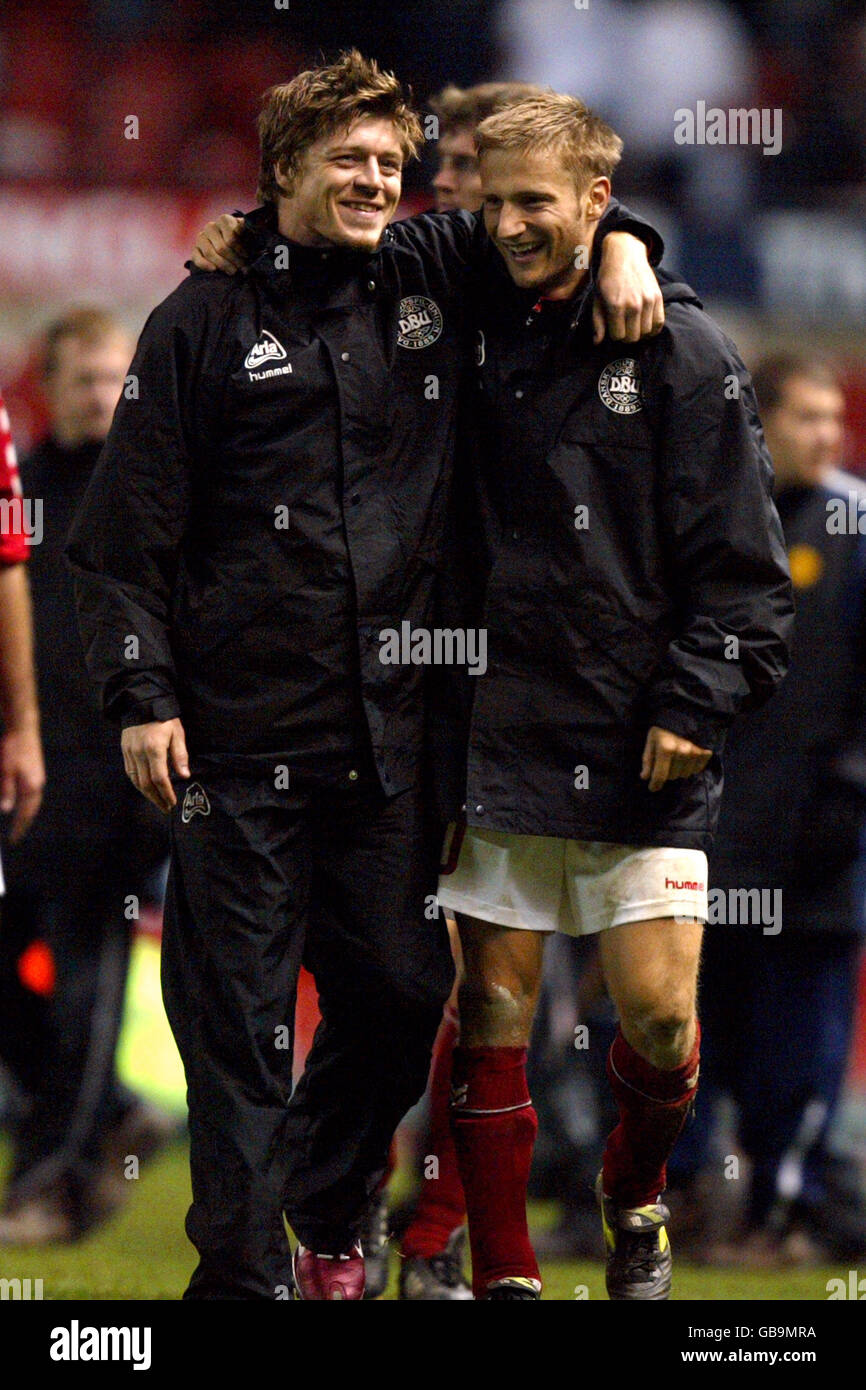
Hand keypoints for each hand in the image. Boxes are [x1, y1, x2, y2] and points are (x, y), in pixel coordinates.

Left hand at [0, 720, 44, 841]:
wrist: (22, 727)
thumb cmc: (12, 748)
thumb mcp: (5, 770)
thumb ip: (6, 791)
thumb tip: (6, 810)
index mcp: (31, 786)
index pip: (25, 813)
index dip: (18, 827)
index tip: (13, 840)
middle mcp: (37, 784)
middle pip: (32, 809)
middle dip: (24, 822)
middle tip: (17, 834)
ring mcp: (37, 776)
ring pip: (32, 801)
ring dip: (26, 812)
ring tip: (20, 821)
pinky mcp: (34, 769)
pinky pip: (32, 792)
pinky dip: (27, 802)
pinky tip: (22, 800)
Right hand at [121, 717, 189, 812]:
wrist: (141, 703)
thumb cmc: (164, 718)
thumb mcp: (177, 733)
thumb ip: (180, 755)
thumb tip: (184, 776)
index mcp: (154, 749)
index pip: (160, 778)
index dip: (166, 793)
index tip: (172, 802)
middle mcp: (139, 753)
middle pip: (146, 784)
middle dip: (156, 798)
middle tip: (165, 807)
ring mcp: (130, 753)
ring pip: (135, 780)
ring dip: (146, 794)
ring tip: (157, 801)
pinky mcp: (124, 751)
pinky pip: (129, 772)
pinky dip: (137, 784)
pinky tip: (145, 789)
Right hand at [191, 214, 246, 273]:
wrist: (230, 248)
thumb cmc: (242, 241)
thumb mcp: (247, 235)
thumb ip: (246, 233)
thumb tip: (245, 230)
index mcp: (224, 220)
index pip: (231, 238)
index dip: (241, 250)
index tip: (247, 257)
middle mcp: (211, 227)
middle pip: (222, 247)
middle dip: (234, 260)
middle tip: (244, 269)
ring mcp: (201, 238)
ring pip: (210, 253)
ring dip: (223, 265)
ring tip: (234, 272)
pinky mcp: (195, 250)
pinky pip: (197, 258)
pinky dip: (205, 264)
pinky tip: (214, 270)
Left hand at [594, 231, 663, 344]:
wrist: (625, 255)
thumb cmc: (608, 278)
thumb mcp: (598, 299)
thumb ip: (598, 322)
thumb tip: (598, 342)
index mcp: (616, 306)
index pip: (618, 337)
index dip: (614, 335)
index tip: (613, 328)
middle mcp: (633, 305)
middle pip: (633, 337)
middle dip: (626, 336)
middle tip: (623, 327)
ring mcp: (647, 301)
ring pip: (646, 333)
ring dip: (639, 333)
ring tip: (633, 325)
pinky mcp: (658, 297)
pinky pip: (659, 323)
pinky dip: (653, 329)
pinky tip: (645, 326)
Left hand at [640, 725, 710, 792]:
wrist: (686, 715)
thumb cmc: (664, 728)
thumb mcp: (651, 740)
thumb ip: (648, 759)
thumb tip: (645, 777)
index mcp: (666, 748)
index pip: (660, 775)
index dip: (655, 784)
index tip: (652, 788)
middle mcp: (682, 752)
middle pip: (672, 776)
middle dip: (666, 772)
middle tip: (665, 762)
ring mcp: (694, 753)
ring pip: (684, 775)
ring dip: (678, 770)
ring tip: (676, 758)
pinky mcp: (704, 753)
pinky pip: (696, 770)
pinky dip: (690, 767)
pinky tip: (686, 758)